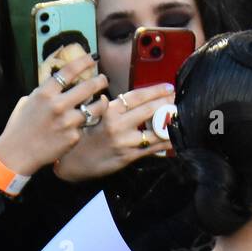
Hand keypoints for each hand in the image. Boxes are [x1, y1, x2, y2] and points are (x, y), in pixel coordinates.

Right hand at [0, 55, 107, 176]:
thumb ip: (44, 93)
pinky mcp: (74, 136)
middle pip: (87, 87)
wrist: (18, 153)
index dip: (82, 62)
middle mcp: (58, 105)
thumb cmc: (19, 127)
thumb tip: (58, 85)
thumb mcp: (27, 102)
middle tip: (103, 79)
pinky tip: (82, 125)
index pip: (68, 71)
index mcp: (44, 93)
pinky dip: (85, 125)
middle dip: (99, 80)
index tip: (91, 58)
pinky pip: (85, 127)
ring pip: (94, 108)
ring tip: (102, 100)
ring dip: (100, 102)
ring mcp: (68, 122)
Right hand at [54, 83, 174, 182]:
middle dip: (166, 104)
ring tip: (179, 117)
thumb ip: (114, 108)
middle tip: (177, 100)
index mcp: (109, 110)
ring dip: (169, 123)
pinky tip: (175, 138)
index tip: (168, 87)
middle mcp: (118, 124)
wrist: (72, 163)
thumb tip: (134, 100)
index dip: (155, 91)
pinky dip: (165, 143)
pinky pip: (153, 149)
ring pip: (154, 130)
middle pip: (149, 110)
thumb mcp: (94, 116)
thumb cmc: (84, 136)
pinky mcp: (129, 157)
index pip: (136, 96)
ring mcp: (125, 142)